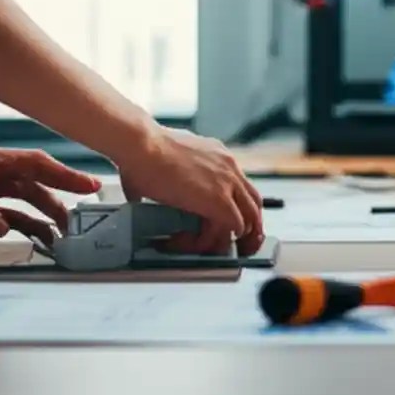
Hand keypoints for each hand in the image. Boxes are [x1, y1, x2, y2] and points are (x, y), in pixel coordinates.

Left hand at [0, 145, 100, 245]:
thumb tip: (2, 227)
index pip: (37, 166)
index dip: (66, 175)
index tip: (90, 185)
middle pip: (38, 185)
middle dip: (63, 199)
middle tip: (83, 219)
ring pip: (28, 200)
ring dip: (46, 215)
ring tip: (65, 235)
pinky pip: (10, 214)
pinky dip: (25, 225)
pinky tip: (38, 238)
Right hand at [115, 127, 263, 255]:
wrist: (142, 146)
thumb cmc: (143, 150)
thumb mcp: (165, 159)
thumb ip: (164, 174)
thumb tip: (140, 191)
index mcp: (218, 156)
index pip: (241, 186)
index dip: (237, 207)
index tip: (228, 221)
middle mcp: (229, 168)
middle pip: (254, 203)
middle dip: (248, 227)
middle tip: (236, 243)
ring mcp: (227, 184)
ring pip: (248, 219)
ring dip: (233, 237)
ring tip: (214, 248)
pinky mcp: (219, 201)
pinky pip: (232, 228)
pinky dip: (216, 240)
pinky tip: (196, 242)